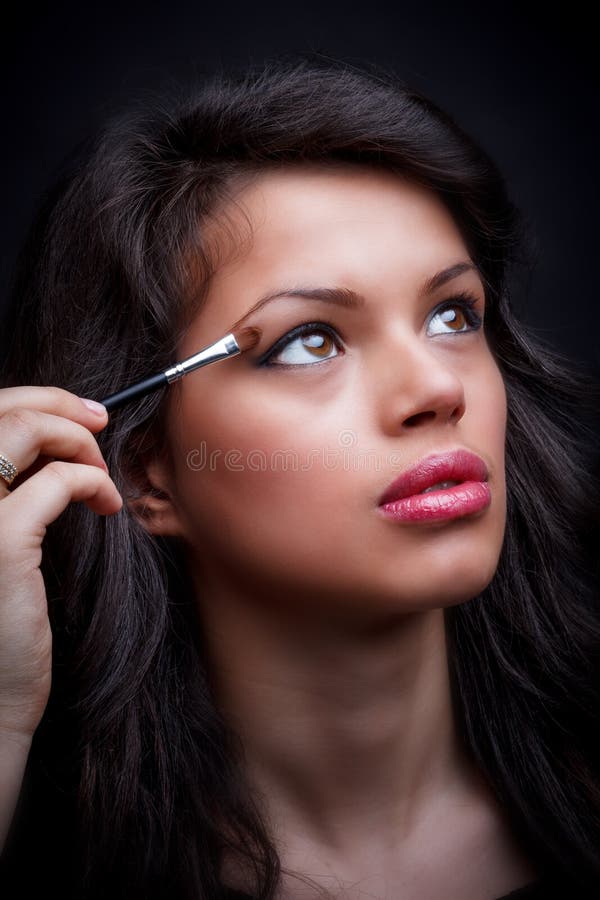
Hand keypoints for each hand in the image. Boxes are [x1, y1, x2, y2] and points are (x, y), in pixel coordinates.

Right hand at [0, 386, 121, 742]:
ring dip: (76, 438)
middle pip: (0, 410)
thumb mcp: (3, 541)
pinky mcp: (0, 540)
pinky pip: (58, 481)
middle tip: (100, 420)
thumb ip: (12, 491)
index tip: (80, 413)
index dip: (35, 400)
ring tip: (100, 468)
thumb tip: (55, 443)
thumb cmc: (3, 620)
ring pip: (23, 431)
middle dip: (58, 404)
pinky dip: (92, 480)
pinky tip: (107, 504)